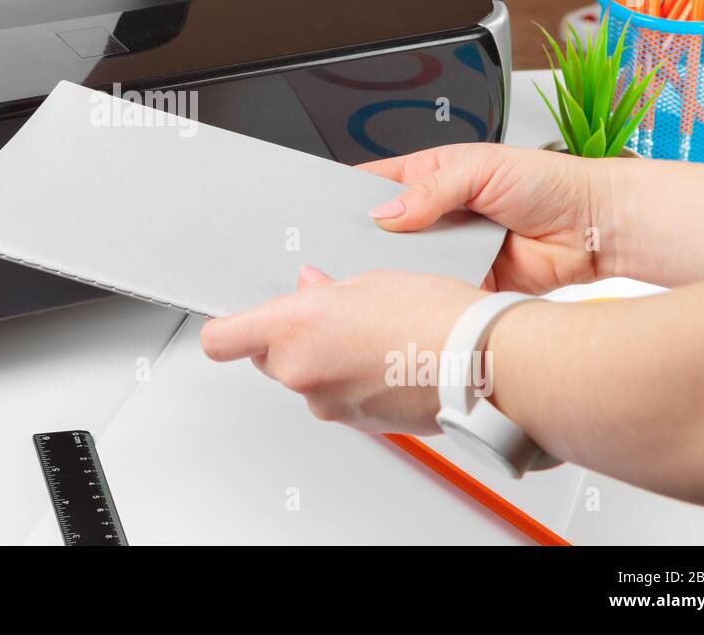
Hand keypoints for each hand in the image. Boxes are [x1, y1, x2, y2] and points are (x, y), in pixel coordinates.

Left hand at [200, 266, 485, 433]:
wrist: (481, 362)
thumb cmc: (435, 317)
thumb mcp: (369, 280)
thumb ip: (324, 290)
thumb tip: (308, 287)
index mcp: (294, 328)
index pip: (221, 340)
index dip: (224, 330)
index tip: (230, 323)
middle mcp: (302, 372)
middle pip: (266, 357)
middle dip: (289, 338)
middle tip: (330, 314)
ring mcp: (328, 402)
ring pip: (305, 378)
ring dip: (324, 359)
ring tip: (370, 335)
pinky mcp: (356, 423)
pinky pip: (337, 396)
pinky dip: (350, 380)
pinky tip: (384, 357)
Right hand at [363, 143, 613, 293]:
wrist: (595, 228)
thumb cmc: (550, 183)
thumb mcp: (481, 169)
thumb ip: (430, 191)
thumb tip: (386, 213)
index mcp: (432, 176)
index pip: (377, 184)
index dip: (349, 196)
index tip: (324, 210)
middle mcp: (437, 214)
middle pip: (385, 231)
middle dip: (366, 241)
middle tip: (341, 251)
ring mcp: (451, 250)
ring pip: (408, 264)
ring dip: (397, 269)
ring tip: (373, 276)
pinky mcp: (467, 282)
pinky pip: (436, 289)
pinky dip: (426, 294)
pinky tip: (413, 295)